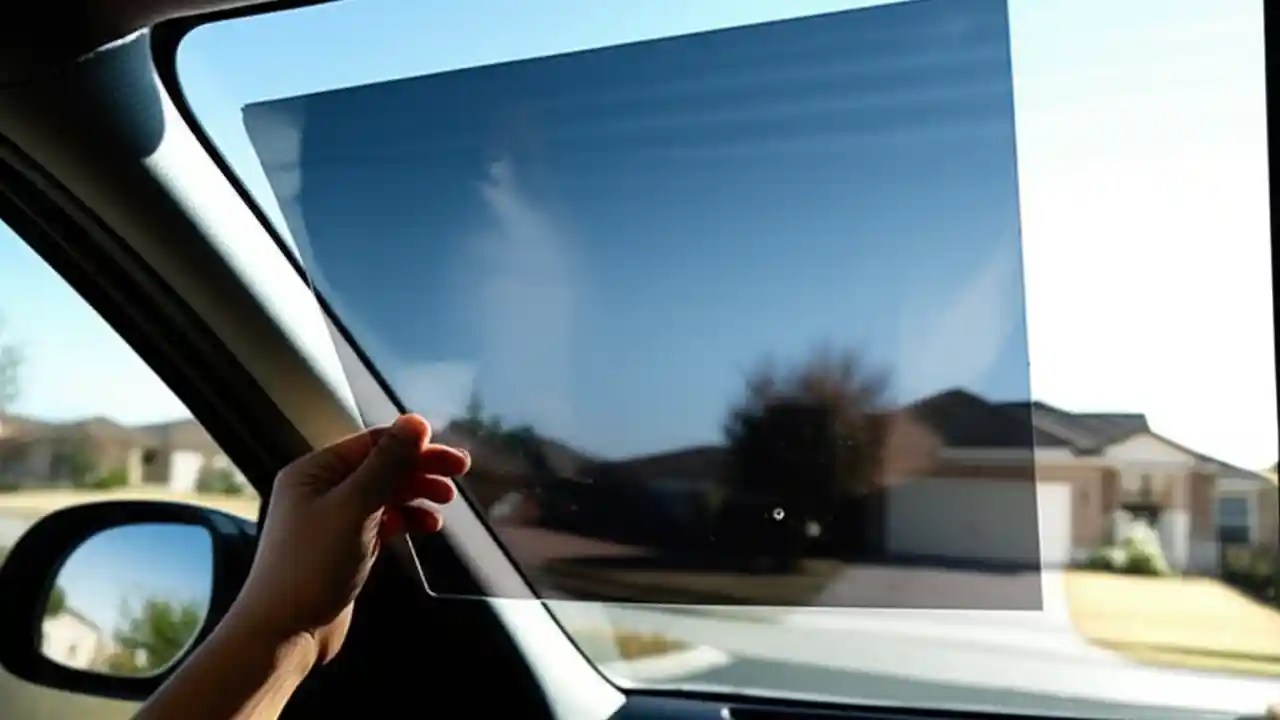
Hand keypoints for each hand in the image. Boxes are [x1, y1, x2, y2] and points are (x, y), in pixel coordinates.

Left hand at [230, 414, 469, 664]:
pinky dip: (406, 519)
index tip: (447, 452)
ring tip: (445, 501)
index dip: (412, 444)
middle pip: (381, 466)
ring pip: (384, 494)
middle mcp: (320, 490)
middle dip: (420, 468)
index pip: (371, 444)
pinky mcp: (344, 546)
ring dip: (416, 493)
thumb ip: (386, 465)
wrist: (284, 632)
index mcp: (313, 471)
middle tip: (457, 472)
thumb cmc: (310, 568)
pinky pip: (382, 521)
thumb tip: (415, 422)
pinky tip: (426, 525)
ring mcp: (333, 519)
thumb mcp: (354, 508)